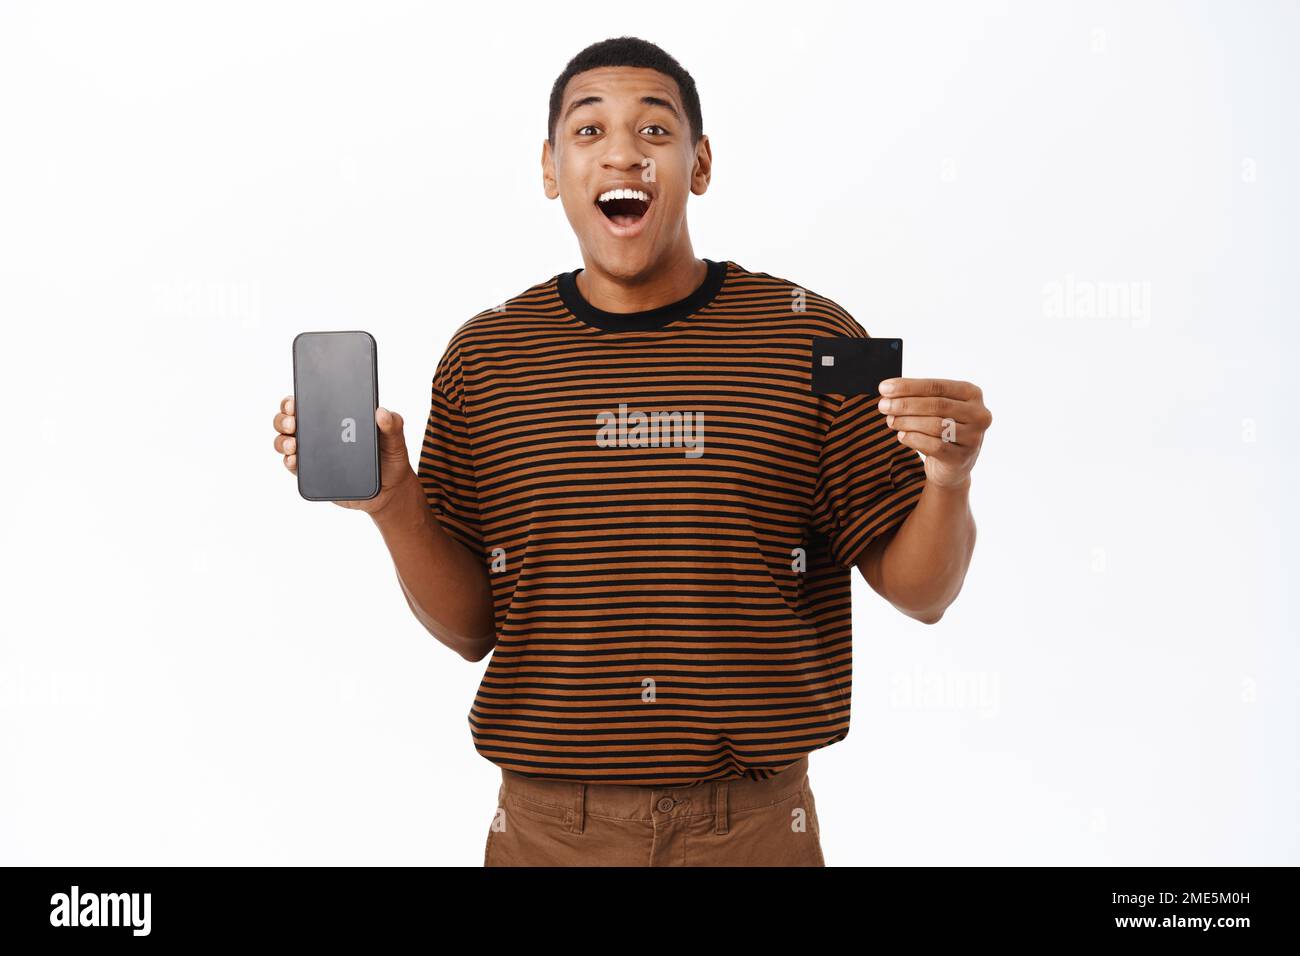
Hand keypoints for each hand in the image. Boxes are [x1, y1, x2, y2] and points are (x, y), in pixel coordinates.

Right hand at [272, 394, 417, 513]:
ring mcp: (313, 454)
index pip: (308, 403)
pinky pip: (294, 467)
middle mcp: (319, 434)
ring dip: (282, 442)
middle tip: (292, 423)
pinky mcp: (313, 474)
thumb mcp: (395, 439)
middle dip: (283, 419)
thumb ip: (393, 424)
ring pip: (285, 443)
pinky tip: (294, 460)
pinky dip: (289, 462)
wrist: (389, 490)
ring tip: (294, 445)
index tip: (294, 402)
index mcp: (335, 418)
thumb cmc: (390, 458)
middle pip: (288, 421)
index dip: (294, 401)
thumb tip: (382, 412)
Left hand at [877, 378, 991, 488]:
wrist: (952, 466)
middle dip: (905, 404)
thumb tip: (887, 391)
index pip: (936, 386)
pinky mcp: (962, 457)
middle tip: (883, 405)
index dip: (908, 386)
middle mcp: (978, 414)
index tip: (884, 388)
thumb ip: (917, 398)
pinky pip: (935, 446)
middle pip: (936, 405)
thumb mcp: (934, 409)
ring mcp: (974, 437)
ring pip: (935, 425)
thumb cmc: (941, 430)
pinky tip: (901, 436)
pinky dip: (914, 439)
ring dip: (908, 422)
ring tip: (891, 421)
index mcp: (971, 394)